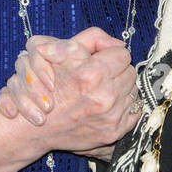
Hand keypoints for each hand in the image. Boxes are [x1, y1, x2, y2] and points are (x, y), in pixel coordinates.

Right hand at [0, 27, 141, 155]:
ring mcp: (111, 117)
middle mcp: (104, 97)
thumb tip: (119, 43)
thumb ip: (93, 39)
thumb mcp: (63, 53)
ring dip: (120, 89)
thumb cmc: (49, 88)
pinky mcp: (114, 132)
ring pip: (133, 92)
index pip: (122, 55)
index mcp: (92, 74)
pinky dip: (123, 107)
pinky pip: (134, 112)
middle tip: (102, 76)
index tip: (102, 61)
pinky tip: (107, 106)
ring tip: (102, 91)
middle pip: (130, 73)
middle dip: (117, 72)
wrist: (38, 127)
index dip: (111, 55)